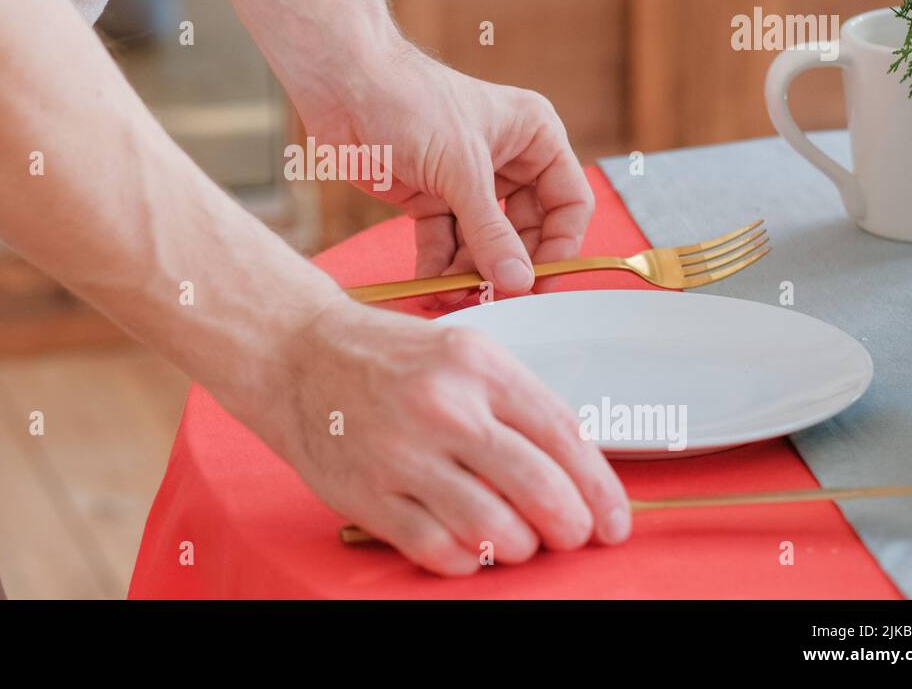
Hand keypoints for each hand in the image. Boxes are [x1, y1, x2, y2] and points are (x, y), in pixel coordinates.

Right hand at [248, 298, 630, 573]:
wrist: (298, 354)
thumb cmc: (388, 356)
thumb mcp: (463, 351)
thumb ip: (517, 402)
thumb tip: (575, 470)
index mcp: (478, 365)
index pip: (565, 435)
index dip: (601, 489)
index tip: (613, 520)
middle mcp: (444, 408)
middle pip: (540, 489)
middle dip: (571, 526)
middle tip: (573, 536)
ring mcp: (403, 455)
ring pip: (496, 530)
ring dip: (521, 547)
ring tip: (517, 539)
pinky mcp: (369, 495)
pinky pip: (440, 551)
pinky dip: (468, 560)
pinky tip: (470, 546)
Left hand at [300, 42, 594, 300]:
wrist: (342, 86)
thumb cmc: (408, 99)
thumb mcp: (460, 169)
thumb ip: (490, 231)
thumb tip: (519, 281)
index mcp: (534, 136)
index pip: (568, 203)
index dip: (558, 246)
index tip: (538, 282)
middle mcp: (507, 159)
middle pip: (526, 231)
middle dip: (507, 264)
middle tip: (494, 298)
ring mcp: (467, 181)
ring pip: (483, 242)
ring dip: (469, 273)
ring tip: (452, 295)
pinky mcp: (430, 197)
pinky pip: (445, 243)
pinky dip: (439, 266)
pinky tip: (431, 285)